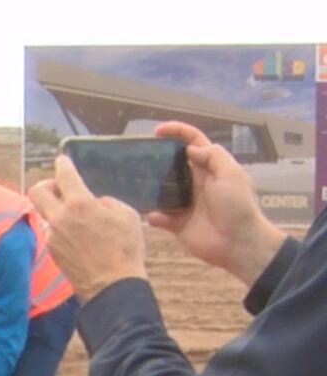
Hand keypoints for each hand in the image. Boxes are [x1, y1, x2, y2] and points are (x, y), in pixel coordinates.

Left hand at [28, 155, 147, 301]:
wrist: (112, 285)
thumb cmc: (125, 250)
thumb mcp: (126, 215)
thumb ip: (105, 202)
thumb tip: (93, 202)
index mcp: (80, 204)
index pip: (64, 175)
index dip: (63, 164)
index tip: (62, 160)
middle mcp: (60, 217)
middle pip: (37, 190)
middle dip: (47, 184)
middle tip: (59, 187)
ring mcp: (53, 235)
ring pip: (45, 212)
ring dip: (56, 208)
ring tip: (75, 215)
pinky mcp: (52, 250)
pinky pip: (52, 230)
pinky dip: (61, 227)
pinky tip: (77, 234)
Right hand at [142, 122, 287, 284]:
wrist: (238, 243)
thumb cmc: (237, 207)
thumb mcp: (232, 174)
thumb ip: (213, 156)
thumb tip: (191, 148)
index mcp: (210, 169)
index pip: (193, 142)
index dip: (177, 132)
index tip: (157, 131)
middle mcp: (195, 183)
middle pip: (173, 164)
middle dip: (156, 158)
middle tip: (139, 158)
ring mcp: (185, 203)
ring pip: (161, 190)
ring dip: (150, 187)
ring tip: (136, 184)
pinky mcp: (177, 223)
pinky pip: (159, 216)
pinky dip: (154, 216)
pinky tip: (153, 216)